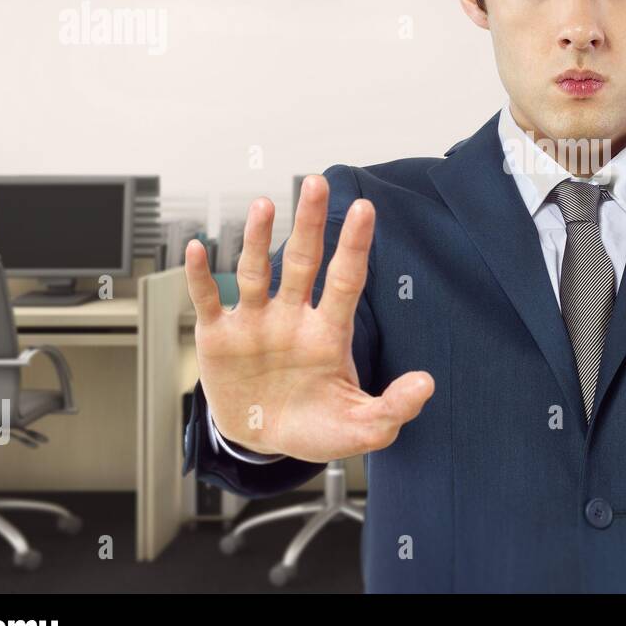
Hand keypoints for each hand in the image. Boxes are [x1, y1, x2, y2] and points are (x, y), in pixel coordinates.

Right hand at [184, 175, 433, 462]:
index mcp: (329, 333)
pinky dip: (200, 276)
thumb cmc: (314, 428)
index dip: (354, 246)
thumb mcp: (360, 426)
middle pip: (303, 261)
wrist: (262, 442)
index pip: (346, 280)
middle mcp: (292, 318)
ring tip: (263, 204)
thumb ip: (394, 408)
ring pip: (256, 272)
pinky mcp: (219, 337)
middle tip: (316, 183)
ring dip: (256, 239)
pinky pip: (208, 300)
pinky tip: (197, 249)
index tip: (365, 209)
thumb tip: (427, 384)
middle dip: (310, 223)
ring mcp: (255, 324)